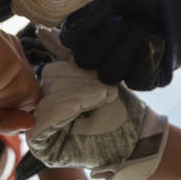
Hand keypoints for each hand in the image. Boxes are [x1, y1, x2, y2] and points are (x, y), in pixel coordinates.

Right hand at [0, 24, 37, 132]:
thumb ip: (6, 122)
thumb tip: (32, 123)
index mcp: (13, 71)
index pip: (33, 98)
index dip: (10, 110)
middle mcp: (12, 53)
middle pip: (30, 91)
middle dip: (2, 102)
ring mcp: (3, 42)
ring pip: (24, 80)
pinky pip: (11, 67)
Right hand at [26, 59, 167, 179]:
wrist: (138, 139)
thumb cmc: (120, 110)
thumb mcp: (95, 77)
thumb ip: (69, 57)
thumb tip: (42, 32)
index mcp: (55, 95)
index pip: (52, 73)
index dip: (72, 68)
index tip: (93, 70)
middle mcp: (45, 112)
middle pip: (47, 83)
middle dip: (77, 82)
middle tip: (103, 90)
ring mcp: (43, 131)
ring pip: (47, 100)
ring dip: (78, 96)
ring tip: (101, 98)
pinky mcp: (43, 147)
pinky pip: (42, 123)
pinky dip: (64, 110)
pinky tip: (83, 108)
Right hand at [59, 0, 180, 89]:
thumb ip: (88, 9)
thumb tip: (68, 35)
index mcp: (88, 30)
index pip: (70, 45)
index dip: (84, 34)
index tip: (105, 16)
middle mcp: (102, 51)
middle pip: (86, 64)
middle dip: (106, 41)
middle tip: (126, 22)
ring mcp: (124, 66)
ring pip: (110, 75)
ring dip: (127, 49)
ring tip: (143, 29)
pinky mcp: (147, 77)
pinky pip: (137, 81)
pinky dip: (147, 59)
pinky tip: (156, 41)